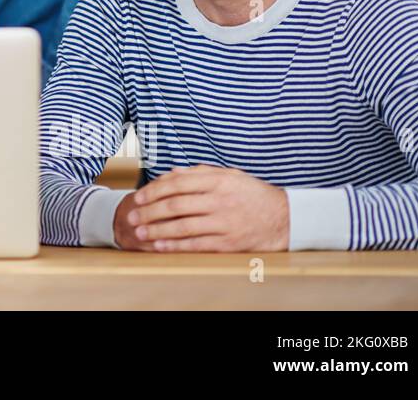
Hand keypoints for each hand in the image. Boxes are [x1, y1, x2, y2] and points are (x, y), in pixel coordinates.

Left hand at [117, 165, 288, 251]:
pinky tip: (160, 245)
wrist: (285, 219)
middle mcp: (219, 201)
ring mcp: (224, 223)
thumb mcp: (229, 175)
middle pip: (175, 205)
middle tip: (132, 215)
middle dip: (149, 211)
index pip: (177, 183)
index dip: (154, 190)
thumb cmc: (252, 194)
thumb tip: (170, 173)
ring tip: (140, 232)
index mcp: (218, 181)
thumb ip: (199, 172)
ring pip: (182, 226)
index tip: (139, 196)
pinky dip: (176, 245)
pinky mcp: (229, 243)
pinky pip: (197, 244)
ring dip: (157, 230)